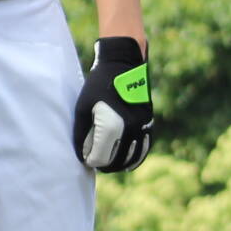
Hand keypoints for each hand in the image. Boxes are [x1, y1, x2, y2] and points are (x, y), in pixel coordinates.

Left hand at [73, 36, 152, 172]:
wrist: (123, 66)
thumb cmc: (97, 86)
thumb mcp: (82, 109)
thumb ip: (81, 134)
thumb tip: (82, 156)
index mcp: (111, 126)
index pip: (99, 157)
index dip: (90, 160)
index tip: (84, 158)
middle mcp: (130, 130)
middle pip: (116, 161)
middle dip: (103, 164)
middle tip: (94, 161)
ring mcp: (142, 127)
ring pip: (132, 158)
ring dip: (119, 164)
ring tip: (107, 164)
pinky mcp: (149, 124)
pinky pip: (144, 149)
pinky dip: (135, 158)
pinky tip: (126, 162)